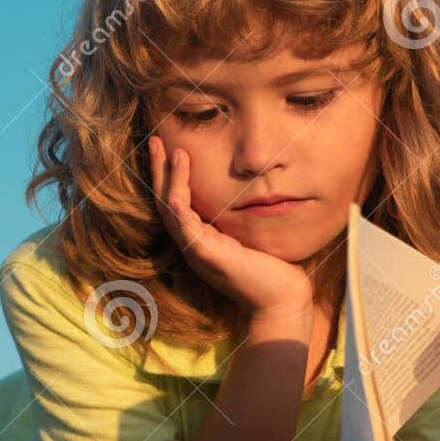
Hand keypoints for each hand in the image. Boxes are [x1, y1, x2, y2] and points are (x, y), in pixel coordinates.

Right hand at [147, 135, 313, 316]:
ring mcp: (198, 252)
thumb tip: (250, 189)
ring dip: (169, 180)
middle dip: (160, 170)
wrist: (283, 300)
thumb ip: (241, 217)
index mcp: (202, 238)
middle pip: (165, 201)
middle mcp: (194, 244)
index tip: (170, 147)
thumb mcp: (252, 235)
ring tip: (172, 151)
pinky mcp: (208, 257)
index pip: (176, 201)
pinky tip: (174, 190)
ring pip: (172, 210)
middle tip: (156, 140)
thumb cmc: (274, 269)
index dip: (170, 174)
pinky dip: (178, 206)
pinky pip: (185, 228)